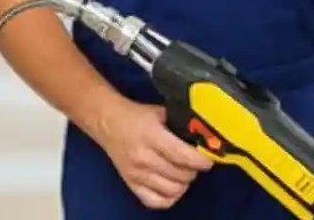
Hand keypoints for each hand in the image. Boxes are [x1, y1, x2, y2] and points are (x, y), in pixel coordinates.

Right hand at [95, 99, 213, 209]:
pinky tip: (171, 185)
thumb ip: (181, 124)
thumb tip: (205, 136)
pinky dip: (169, 197)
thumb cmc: (136, 116)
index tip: (207, 160)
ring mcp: (136, 173)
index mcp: (151, 135)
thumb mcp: (160, 112)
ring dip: (183, 183)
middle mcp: (143, 157)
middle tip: (193, 162)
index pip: (182, 156)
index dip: (201, 161)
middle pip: (181, 175)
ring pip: (173, 190)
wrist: (107, 121)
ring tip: (182, 172)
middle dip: (193, 170)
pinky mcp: (130, 183)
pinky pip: (156, 201)